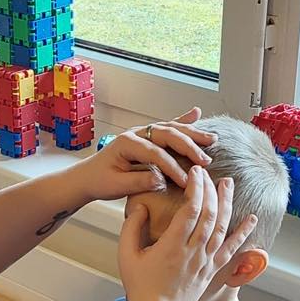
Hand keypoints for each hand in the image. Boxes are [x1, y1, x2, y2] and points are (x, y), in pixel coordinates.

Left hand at [65, 109, 217, 204]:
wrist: (87, 177)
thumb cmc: (100, 181)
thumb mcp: (116, 186)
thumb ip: (138, 181)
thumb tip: (161, 180)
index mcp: (127, 143)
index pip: (156, 154)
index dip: (172, 168)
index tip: (186, 181)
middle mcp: (136, 133)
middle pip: (168, 135)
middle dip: (189, 147)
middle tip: (205, 161)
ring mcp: (142, 132)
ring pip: (171, 129)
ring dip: (192, 133)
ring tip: (212, 139)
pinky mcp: (147, 137)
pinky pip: (167, 127)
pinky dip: (182, 121)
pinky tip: (197, 114)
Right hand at [119, 168, 256, 300]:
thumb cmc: (140, 286)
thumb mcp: (126, 255)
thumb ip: (132, 227)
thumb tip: (141, 206)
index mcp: (173, 245)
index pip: (191, 208)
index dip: (196, 187)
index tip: (194, 171)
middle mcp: (193, 251)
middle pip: (209, 213)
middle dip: (210, 189)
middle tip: (207, 172)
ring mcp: (205, 261)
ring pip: (222, 226)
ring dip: (227, 203)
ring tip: (228, 183)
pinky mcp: (211, 270)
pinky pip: (231, 249)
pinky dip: (243, 233)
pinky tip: (252, 219)